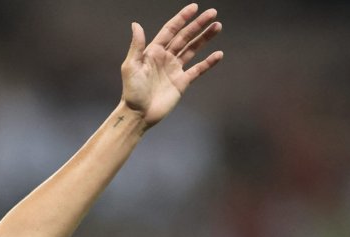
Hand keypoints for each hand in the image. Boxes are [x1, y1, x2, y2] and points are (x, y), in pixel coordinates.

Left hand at [121, 3, 222, 127]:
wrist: (138, 114)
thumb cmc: (131, 91)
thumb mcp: (131, 66)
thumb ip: (137, 46)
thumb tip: (136, 24)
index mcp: (153, 51)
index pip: (170, 30)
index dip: (182, 18)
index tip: (194, 7)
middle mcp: (166, 57)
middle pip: (185, 37)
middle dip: (198, 25)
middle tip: (213, 13)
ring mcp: (175, 69)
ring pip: (193, 49)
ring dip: (205, 38)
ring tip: (217, 26)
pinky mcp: (182, 82)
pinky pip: (198, 69)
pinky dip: (208, 62)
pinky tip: (218, 54)